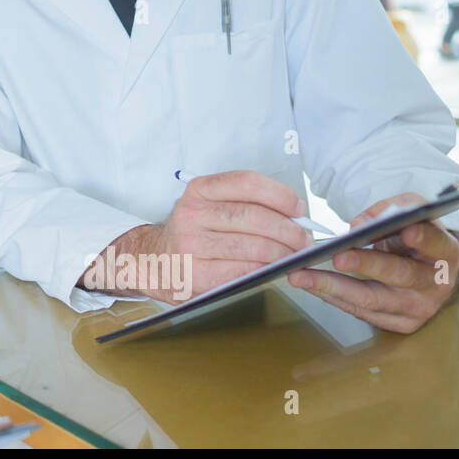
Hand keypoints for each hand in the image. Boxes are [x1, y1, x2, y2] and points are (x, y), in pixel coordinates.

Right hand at [83, 170, 310, 301]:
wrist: (153, 261)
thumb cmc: (193, 233)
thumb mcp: (208, 205)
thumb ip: (245, 204)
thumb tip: (295, 215)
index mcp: (198, 190)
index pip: (247, 183)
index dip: (280, 195)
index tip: (299, 208)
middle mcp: (191, 213)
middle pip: (254, 217)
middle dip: (290, 230)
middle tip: (304, 239)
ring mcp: (192, 245)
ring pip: (254, 246)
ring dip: (283, 253)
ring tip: (294, 255)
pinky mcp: (197, 274)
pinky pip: (244, 271)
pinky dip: (266, 270)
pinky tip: (272, 269)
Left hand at [287, 192, 458, 332]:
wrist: (423, 267)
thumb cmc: (413, 235)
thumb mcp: (409, 212)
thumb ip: (389, 210)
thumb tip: (358, 226)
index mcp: (445, 252)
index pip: (436, 243)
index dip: (423, 238)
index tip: (406, 229)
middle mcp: (435, 284)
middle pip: (400, 275)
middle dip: (366, 265)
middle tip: (337, 256)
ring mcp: (416, 308)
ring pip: (371, 300)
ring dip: (332, 287)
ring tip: (301, 275)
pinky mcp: (397, 323)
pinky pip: (358, 311)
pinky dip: (331, 296)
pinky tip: (309, 285)